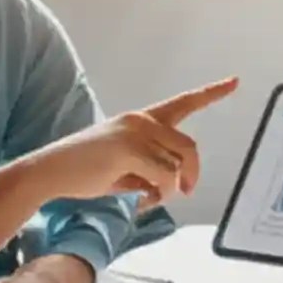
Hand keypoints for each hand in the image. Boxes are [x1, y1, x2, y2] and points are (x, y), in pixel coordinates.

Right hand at [26, 77, 238, 209]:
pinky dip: (160, 195)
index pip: (183, 103)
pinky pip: (164, 177)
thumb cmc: (84, 172)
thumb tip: (174, 185)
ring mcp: (135, 133)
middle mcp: (141, 120)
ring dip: (170, 189)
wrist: (48, 173)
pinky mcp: (129, 150)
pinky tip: (141, 200)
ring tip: (149, 199)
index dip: (211, 93)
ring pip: (178, 166)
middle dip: (192, 174)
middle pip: (189, 147)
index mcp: (141, 119)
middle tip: (184, 194)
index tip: (234, 82)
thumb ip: (152, 169)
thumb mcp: (126, 168)